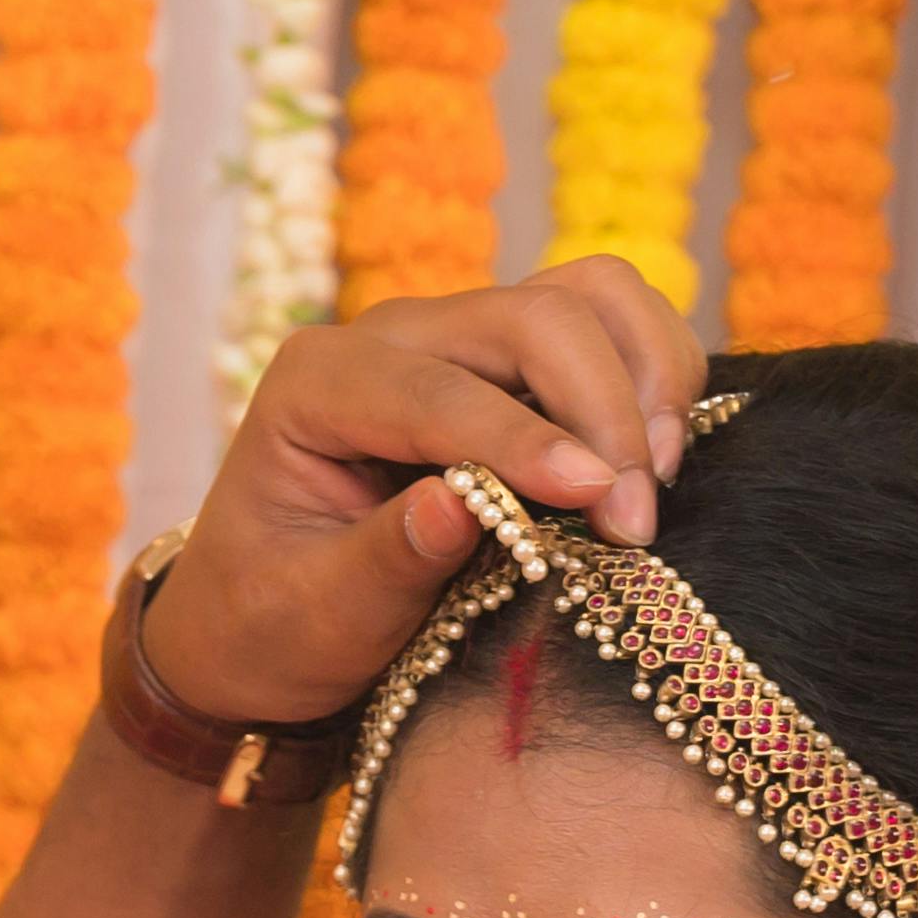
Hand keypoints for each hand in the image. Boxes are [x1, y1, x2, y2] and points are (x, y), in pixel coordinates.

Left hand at [139, 260, 714, 730]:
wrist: (262, 620)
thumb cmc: (275, 621)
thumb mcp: (314, 615)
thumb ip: (383, 560)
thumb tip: (461, 505)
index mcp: (317, 382)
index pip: (439, 391)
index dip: (525, 440)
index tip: (599, 500)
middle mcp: (392, 336)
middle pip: (535, 318)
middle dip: (604, 412)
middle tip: (636, 523)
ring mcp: (460, 336)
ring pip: (589, 296)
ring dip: (646, 377)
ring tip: (655, 481)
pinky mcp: (515, 360)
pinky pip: (611, 322)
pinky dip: (655, 374)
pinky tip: (655, 458)